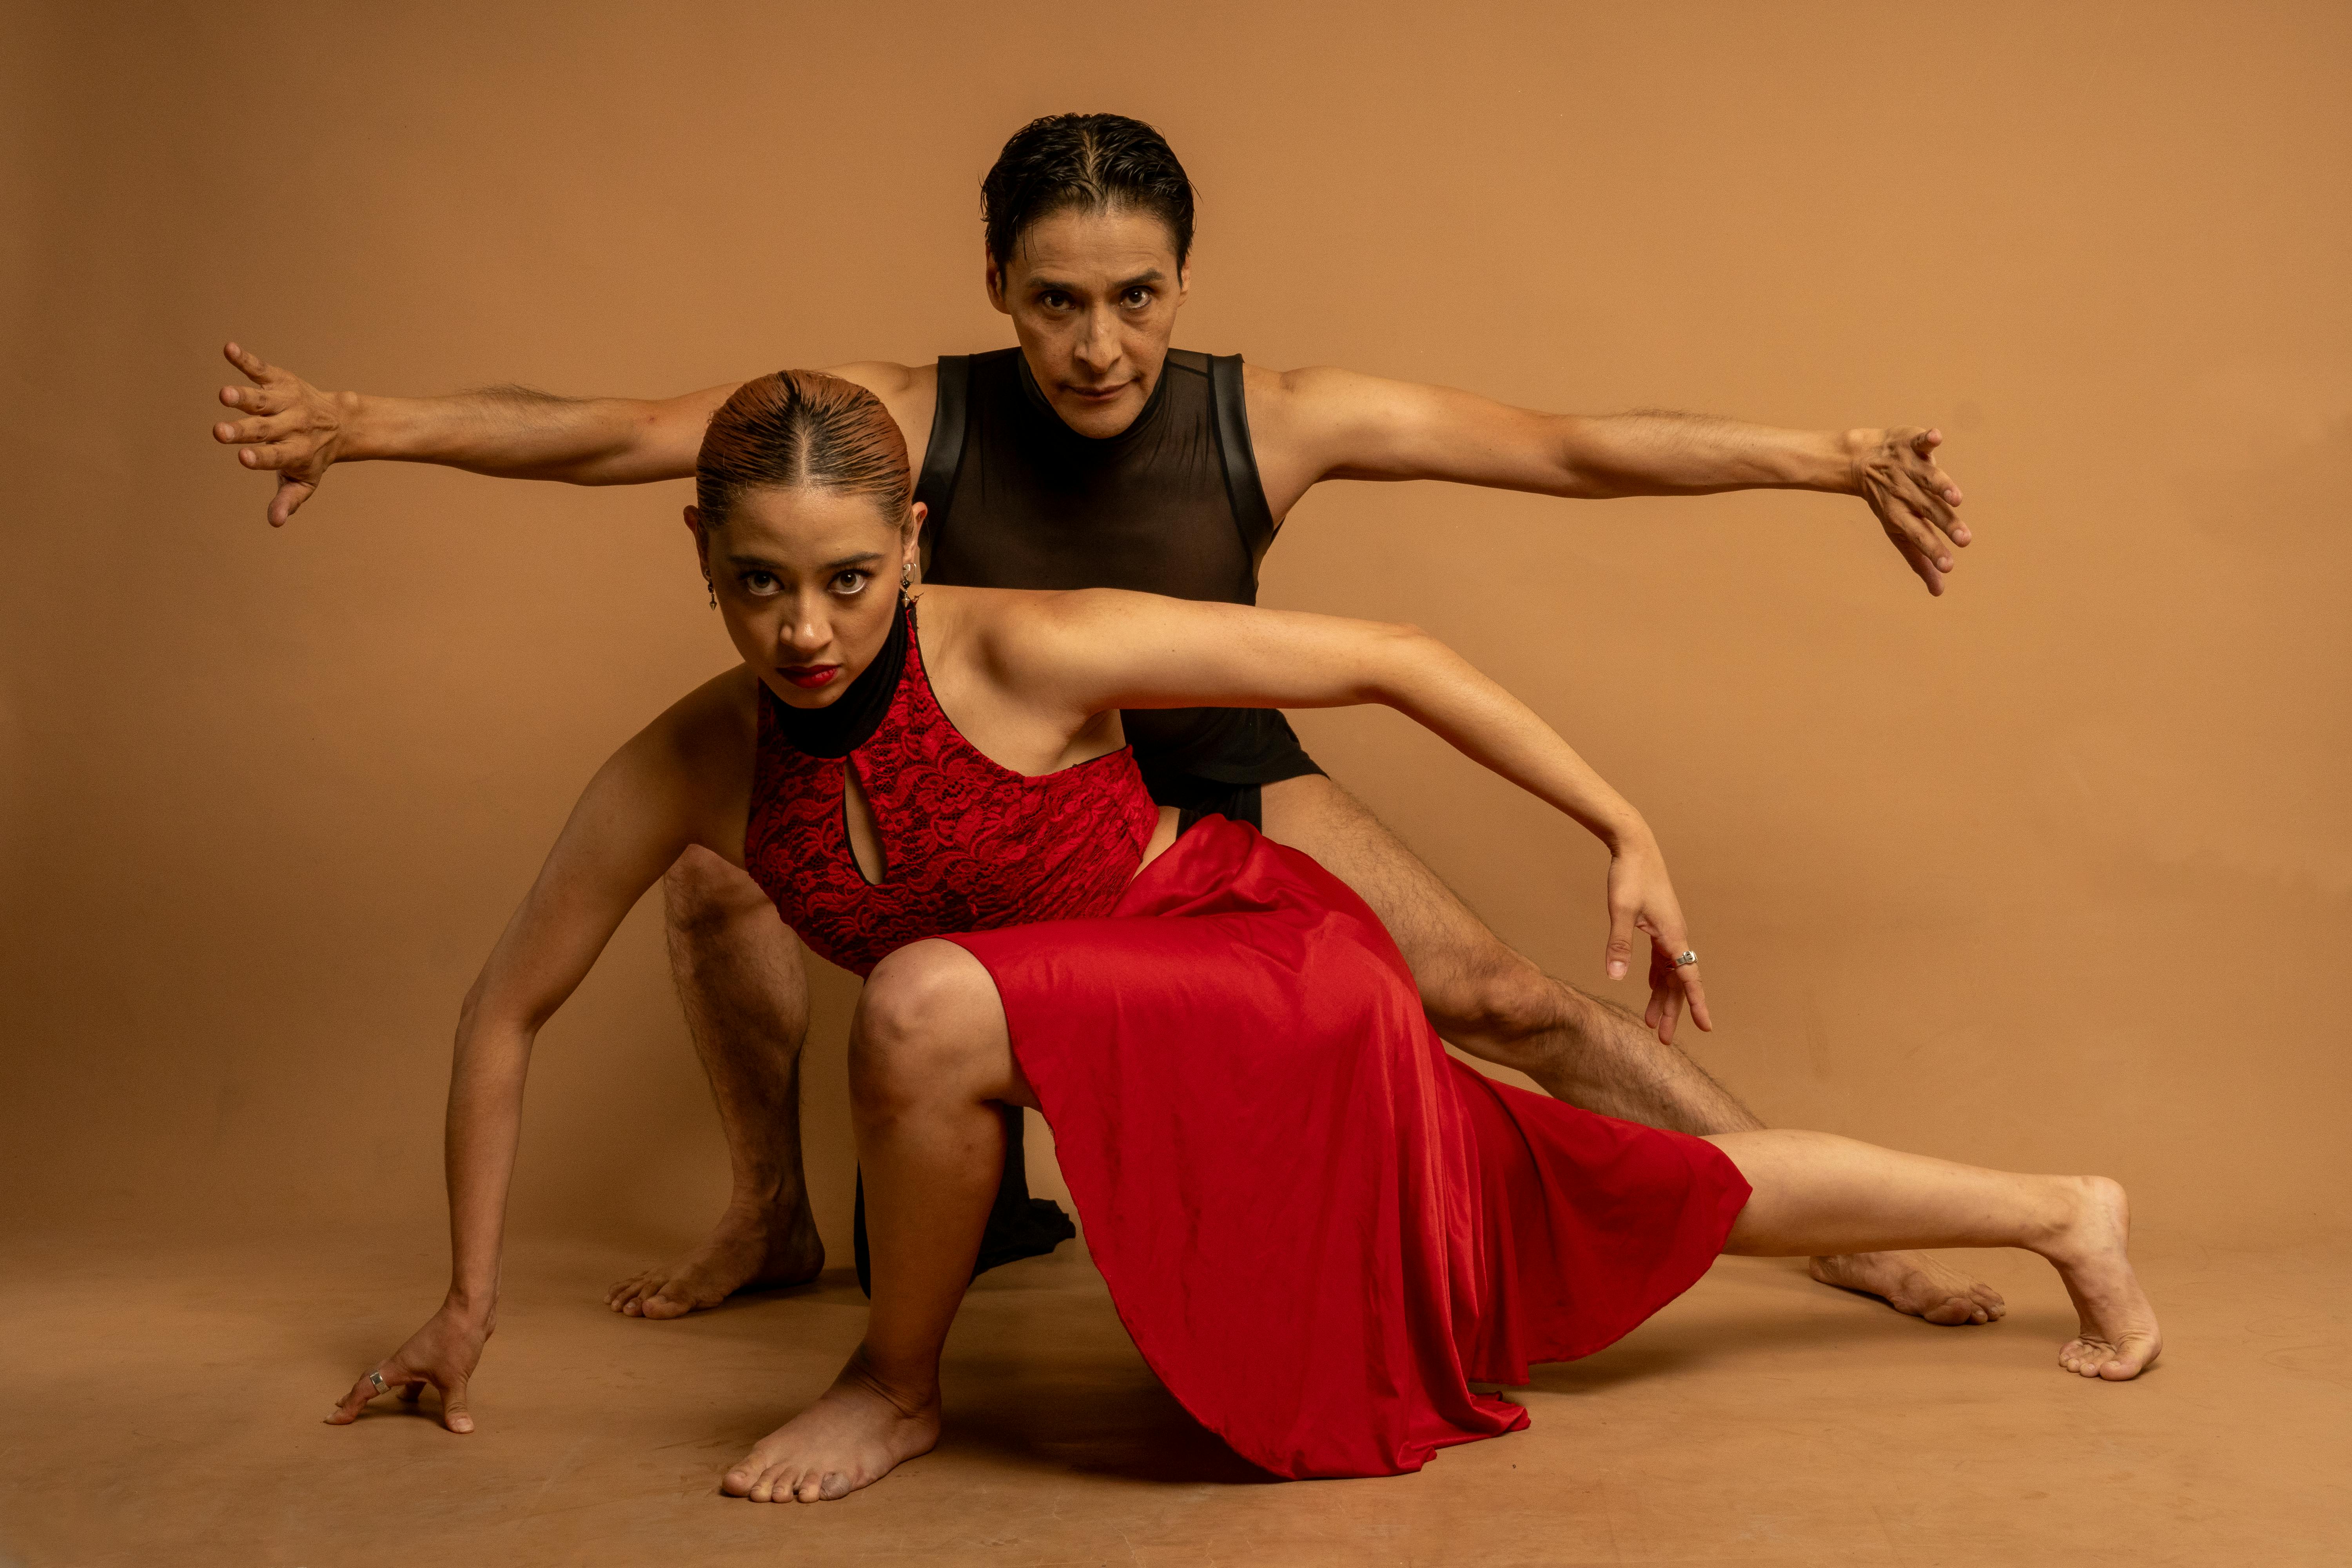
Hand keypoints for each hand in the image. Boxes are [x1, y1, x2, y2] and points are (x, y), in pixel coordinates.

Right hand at [212, 342, 347, 526]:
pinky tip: (229, 349)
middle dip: (242, 431)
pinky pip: (261, 369)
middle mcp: (292, 425)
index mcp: (296, 451)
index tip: (244, 459)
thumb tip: (276, 522)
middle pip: (264, 429)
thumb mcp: (306, 481)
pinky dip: (245, 359)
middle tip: (219, 432)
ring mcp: (286, 401)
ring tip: (224, 395)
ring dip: (243, 397)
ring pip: (262, 399)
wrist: (341, 423)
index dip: (261, 458)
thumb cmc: (314, 455)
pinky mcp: (280, 380)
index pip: (276, 456)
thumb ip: (290, 499)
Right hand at [328, 1301, 489, 1433]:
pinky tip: (420, 1393)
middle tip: (342, 1406)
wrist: (471, 1310)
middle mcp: (403, 1361)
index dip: (349, 1406)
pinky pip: (413, 1374)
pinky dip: (410, 1386)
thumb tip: (461, 1430)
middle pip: (371, 1378)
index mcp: (399, 1367)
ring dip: (384, 1389)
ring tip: (382, 1404)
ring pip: (393, 1376)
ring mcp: (418, 1356)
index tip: (333, 1420)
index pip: (365, 1389)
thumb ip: (454, 1406)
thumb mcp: (454, 1378)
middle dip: (357, 1394)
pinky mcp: (434, 1353)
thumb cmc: (456, 1339)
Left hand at [1602, 833, 1711, 1045]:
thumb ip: (1618, 946)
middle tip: (1663, 1039)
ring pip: (1669, 973)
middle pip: (1678, 982)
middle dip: (1672, 1012)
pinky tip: (1650, 990)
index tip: (1706, 1027)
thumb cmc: (1630, 876)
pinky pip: (1662, 960)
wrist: (1634, 847)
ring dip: (1662, 997)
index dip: (1696, 1004)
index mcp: (1673, 936)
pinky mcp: (1658, 926)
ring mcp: (1668, 931)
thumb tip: (1614, 978)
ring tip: (1652, 1023)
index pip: (1688, 978)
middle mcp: (1676, 936)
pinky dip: (1657, 978)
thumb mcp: (1620, 912)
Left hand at [1847, 426, 1968, 595]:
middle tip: (1965, 539)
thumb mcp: (1899, 531)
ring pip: (1926, 479)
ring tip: (1957, 499)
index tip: (1948, 567)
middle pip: (1927, 510)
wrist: (1859, 461)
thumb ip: (1920, 559)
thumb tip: (1938, 591)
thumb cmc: (1887, 501)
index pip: (1919, 536)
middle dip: (1945, 525)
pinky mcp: (1911, 444)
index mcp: (1902, 515)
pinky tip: (1936, 437)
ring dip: (1941, 487)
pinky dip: (1927, 440)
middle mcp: (1905, 492)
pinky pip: (1920, 442)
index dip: (1933, 551)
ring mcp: (1908, 468)